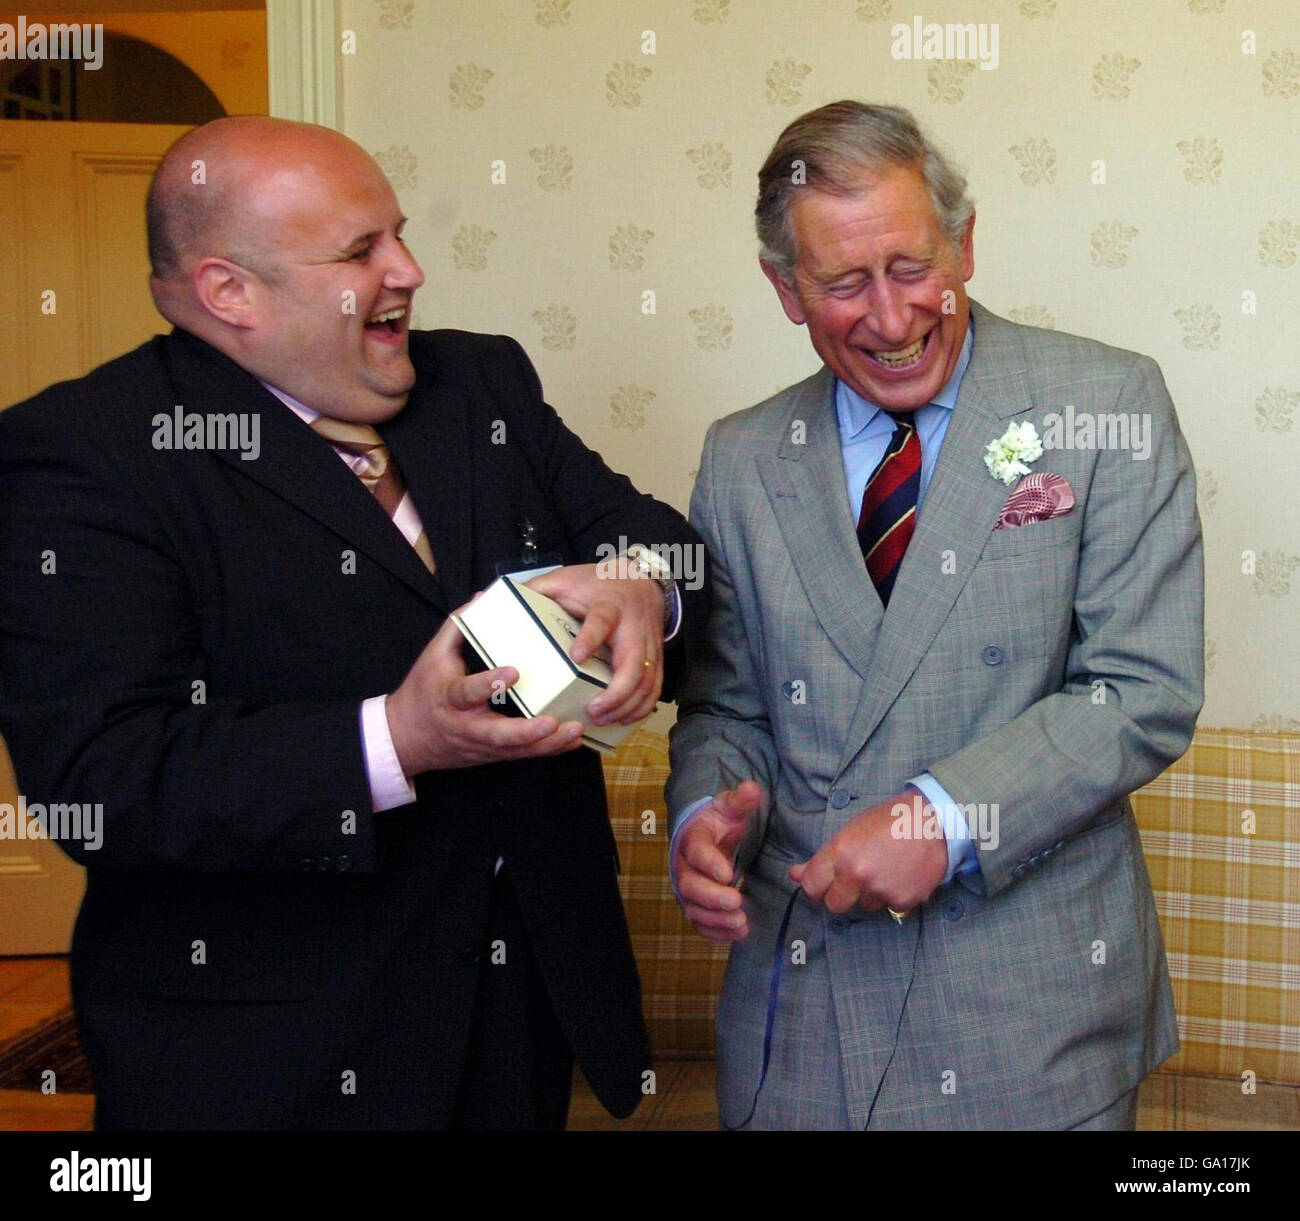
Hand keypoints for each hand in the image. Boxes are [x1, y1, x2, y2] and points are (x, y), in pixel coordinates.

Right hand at [385, 608, 585, 774]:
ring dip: (546, 744)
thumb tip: (482, 597)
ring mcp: (481, 745)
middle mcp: (466, 725)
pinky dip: (548, 749)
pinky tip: (572, 741)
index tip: (514, 671)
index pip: (467, 692)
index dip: (489, 683)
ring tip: (574, 731)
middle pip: (496, 734)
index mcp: (450, 698)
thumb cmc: (423, 691)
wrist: (407, 737)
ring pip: (515, 750)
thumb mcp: (433, 655)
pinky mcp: (493, 754)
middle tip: (552, 722)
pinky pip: (522, 755)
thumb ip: (458, 626)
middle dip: (526, 731)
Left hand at [525, 561, 663, 725]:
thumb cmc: (597, 583)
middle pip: (633, 664)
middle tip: (592, 710)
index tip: (575, 657)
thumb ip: (535, 589)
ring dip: (627, 706)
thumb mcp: (564, 578)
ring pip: (647, 681)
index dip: (590, 639)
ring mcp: (648, 644)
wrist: (639, 579)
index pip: (602, 621)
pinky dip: (641, 708)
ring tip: (602, 719)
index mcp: (608, 604)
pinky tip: (623, 718)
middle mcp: (633, 626)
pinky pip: (655, 688)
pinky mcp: (656, 658)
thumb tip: (491, 600)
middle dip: (615, 693)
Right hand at [672, 782, 762, 941]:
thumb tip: (752, 789)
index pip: (695, 852)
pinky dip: (716, 932)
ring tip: (741, 922)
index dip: (709, 863)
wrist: (703, 837)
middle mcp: (684, 867)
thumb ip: (741, 800)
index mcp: (692, 839)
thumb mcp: (730, 807)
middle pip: (690, 885)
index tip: (728, 873)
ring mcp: (687, 889)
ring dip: (716, 919)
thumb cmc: (718, 822)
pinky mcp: (695, 906)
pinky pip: (700, 924)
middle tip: (736, 901)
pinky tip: (739, 934)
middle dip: (712, 897)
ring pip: (693, 909)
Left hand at [790, 790, 946, 915]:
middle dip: (840, 897)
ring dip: (870, 895)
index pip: (811, 886)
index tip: (821, 887)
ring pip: (864, 907)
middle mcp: (857, 873)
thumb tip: (795, 874)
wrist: (933, 821)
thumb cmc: (889, 821)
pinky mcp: (903, 900)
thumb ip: (821, 858)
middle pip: (834, 905)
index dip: (814, 889)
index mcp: (840, 852)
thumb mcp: (849, 832)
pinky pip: (889, 908)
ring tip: (885, 870)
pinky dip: (893, 897)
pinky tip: (901, 875)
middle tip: (853, 881)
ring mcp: (881, 889)